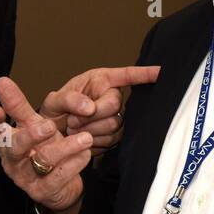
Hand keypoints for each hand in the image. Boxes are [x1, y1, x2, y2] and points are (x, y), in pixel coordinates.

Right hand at [0, 76, 94, 213]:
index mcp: (5, 144)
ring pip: (43, 161)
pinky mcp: (43, 191)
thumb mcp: (31, 125)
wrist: (60, 186)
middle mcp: (11, 162)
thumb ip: (17, 105)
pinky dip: (75, 162)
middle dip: (32, 135)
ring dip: (66, 147)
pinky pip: (59, 176)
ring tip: (86, 138)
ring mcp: (26, 179)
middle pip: (15, 148)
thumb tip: (1, 80)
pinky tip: (85, 153)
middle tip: (50, 125)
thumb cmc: (42, 148)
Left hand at [38, 65, 160, 155]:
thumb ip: (68, 99)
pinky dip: (95, 141)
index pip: (126, 75)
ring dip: (90, 130)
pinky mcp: (115, 135)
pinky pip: (112, 139)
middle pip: (114, 105)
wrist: (52, 135)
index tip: (161, 72)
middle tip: (72, 121)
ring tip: (74, 128)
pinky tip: (84, 138)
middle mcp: (110, 96)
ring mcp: (115, 116)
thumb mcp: (53, 101)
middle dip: (91, 115)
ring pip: (114, 124)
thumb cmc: (54, 112)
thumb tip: (89, 106)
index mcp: (100, 80)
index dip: (145, 73)